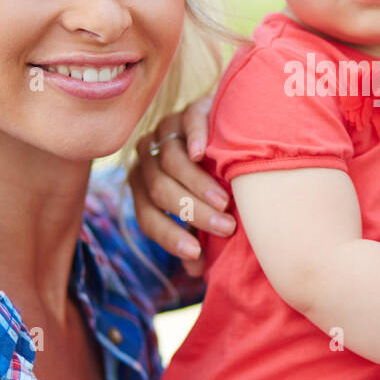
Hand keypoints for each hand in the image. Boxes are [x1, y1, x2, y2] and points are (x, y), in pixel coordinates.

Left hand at [129, 95, 234, 276]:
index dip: (169, 237)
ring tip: (225, 202)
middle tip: (225, 227)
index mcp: (145, 188)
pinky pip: (186, 125)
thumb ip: (199, 235)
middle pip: (159, 190)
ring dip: (197, 186)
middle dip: (193, 213)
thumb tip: (195, 268)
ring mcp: (165, 132)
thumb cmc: (219, 182)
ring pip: (170, 161)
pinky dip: (194, 139)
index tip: (197, 252)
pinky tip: (204, 154)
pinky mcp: (188, 110)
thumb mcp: (206, 211)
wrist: (235, 132)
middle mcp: (148, 159)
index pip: (147, 216)